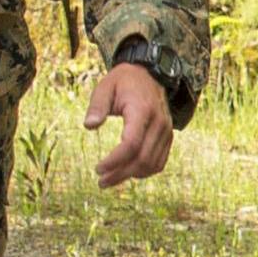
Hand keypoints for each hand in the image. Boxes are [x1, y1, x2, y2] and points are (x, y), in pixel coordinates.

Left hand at [85, 62, 176, 187]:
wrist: (150, 75)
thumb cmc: (122, 82)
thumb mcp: (104, 87)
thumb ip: (96, 106)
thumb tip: (89, 126)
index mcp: (142, 111)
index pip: (132, 144)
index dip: (115, 160)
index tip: (98, 169)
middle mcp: (159, 123)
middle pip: (142, 158)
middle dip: (121, 173)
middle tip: (101, 181)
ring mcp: (167, 131)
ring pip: (153, 163)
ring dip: (131, 175)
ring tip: (110, 180)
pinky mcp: (168, 137)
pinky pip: (160, 161)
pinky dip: (145, 171)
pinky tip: (127, 173)